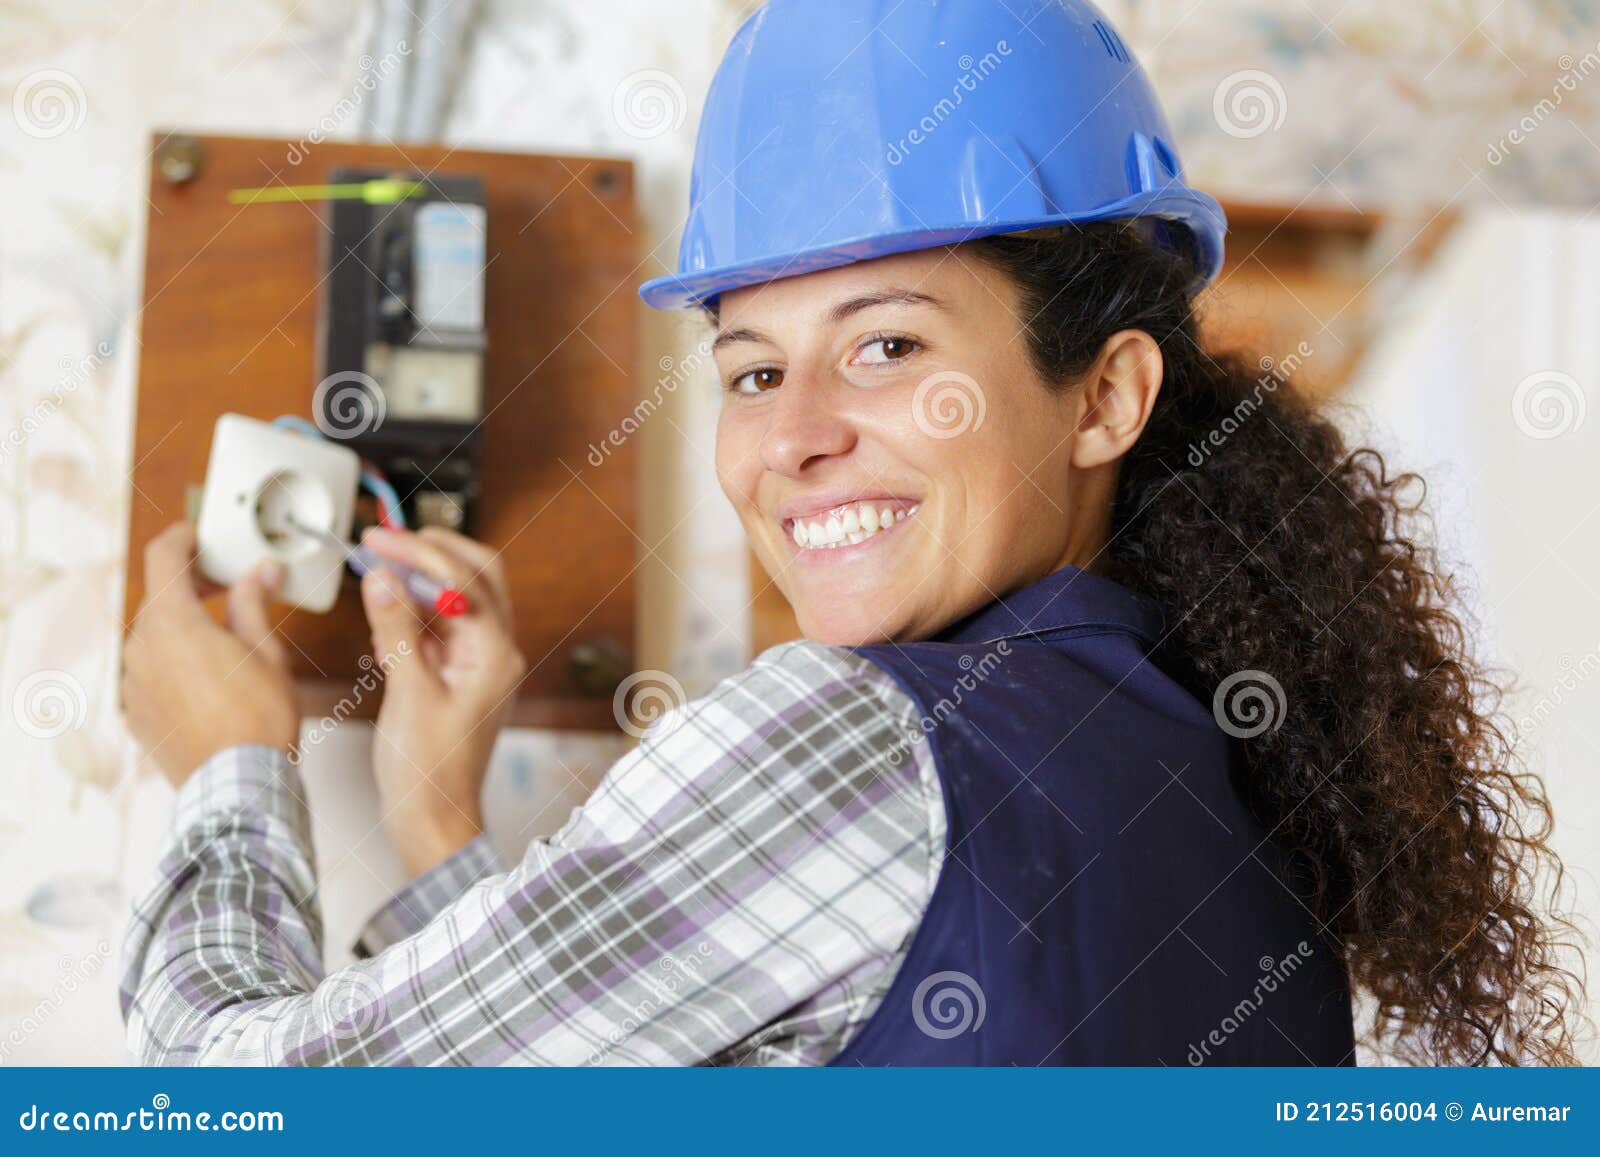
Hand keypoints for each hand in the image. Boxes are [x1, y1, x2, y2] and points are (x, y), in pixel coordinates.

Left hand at [122, 523, 299, 786]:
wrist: (239, 783)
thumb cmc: (257, 719)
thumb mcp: (265, 650)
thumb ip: (254, 603)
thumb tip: (260, 573)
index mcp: (173, 622)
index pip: (162, 556)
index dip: (181, 538)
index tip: (197, 537)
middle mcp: (142, 647)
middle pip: (159, 598)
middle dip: (191, 586)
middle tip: (227, 587)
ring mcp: (134, 682)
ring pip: (155, 637)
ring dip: (184, 627)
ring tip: (225, 640)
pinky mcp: (136, 711)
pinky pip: (152, 672)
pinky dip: (175, 663)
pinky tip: (210, 679)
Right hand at [360, 526, 525, 877]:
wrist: (432, 820)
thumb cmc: (429, 772)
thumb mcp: (408, 693)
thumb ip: (396, 630)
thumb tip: (384, 578)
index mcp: (496, 654)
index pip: (466, 579)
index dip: (420, 552)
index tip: (379, 540)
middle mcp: (495, 652)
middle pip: (473, 577)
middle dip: (429, 554)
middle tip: (383, 541)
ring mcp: (477, 662)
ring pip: (454, 600)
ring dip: (417, 582)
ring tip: (375, 570)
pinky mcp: (456, 675)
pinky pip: (438, 628)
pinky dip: (411, 613)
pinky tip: (382, 615)